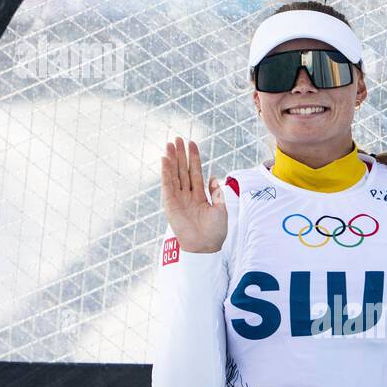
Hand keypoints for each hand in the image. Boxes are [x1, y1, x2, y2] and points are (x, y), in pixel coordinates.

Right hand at [160, 137, 227, 253]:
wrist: (205, 247)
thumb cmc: (214, 232)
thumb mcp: (221, 209)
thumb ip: (216, 193)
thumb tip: (213, 178)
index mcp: (199, 195)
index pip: (195, 172)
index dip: (194, 158)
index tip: (192, 143)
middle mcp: (187, 195)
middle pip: (183, 170)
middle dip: (180, 154)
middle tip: (177, 139)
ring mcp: (178, 199)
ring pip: (174, 174)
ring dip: (172, 159)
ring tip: (170, 144)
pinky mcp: (170, 204)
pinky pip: (167, 185)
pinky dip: (166, 172)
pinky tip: (165, 160)